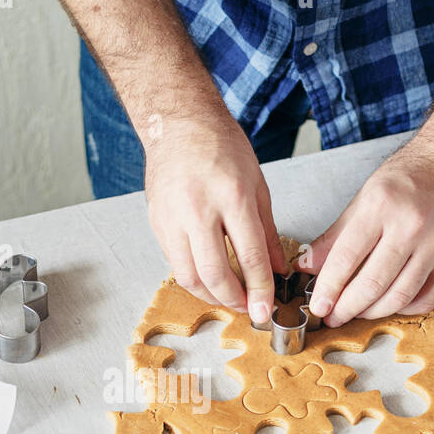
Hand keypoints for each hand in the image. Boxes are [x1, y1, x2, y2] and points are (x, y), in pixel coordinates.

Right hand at [144, 114, 285, 324]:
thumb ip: (267, 231)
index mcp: (232, 196)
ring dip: (210, 296)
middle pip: (215, 274)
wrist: (179, 124)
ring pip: (189, 276)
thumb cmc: (220, 147)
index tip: (266, 308)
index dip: (260, 289)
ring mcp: (173, 217)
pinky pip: (175, 262)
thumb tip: (276, 269)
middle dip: (234, 301)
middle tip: (248, 309)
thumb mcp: (257, 184)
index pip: (250, 256)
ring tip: (228, 299)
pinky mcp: (157, 223)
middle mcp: (199, 209)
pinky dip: (194, 278)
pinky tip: (208, 280)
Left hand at [299, 138, 433, 326]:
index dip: (328, 288)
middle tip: (333, 317)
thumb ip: (335, 236)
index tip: (318, 306)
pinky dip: (404, 309)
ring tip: (357, 312)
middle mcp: (411, 226)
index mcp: (381, 206)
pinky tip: (389, 305)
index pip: (346, 258)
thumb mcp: (364, 197)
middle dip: (346, 308)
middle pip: (372, 284)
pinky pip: (426, 299)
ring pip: (399, 296)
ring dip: (372, 312)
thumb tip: (307, 266)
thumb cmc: (408, 178)